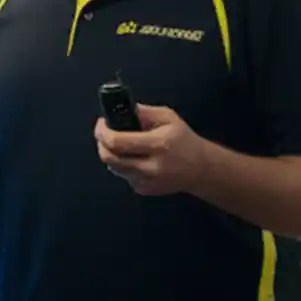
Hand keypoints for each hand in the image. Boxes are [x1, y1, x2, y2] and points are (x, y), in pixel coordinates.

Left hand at [94, 105, 208, 195]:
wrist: (199, 169)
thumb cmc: (182, 139)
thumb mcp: (167, 117)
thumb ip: (142, 112)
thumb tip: (118, 111)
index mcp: (157, 144)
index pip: (117, 141)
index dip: (102, 132)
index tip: (102, 123)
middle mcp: (150, 166)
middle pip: (109, 158)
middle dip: (101, 144)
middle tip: (104, 134)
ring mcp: (146, 181)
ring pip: (113, 168)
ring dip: (111, 154)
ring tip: (121, 145)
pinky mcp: (144, 190)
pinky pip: (124, 175)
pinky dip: (123, 165)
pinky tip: (136, 159)